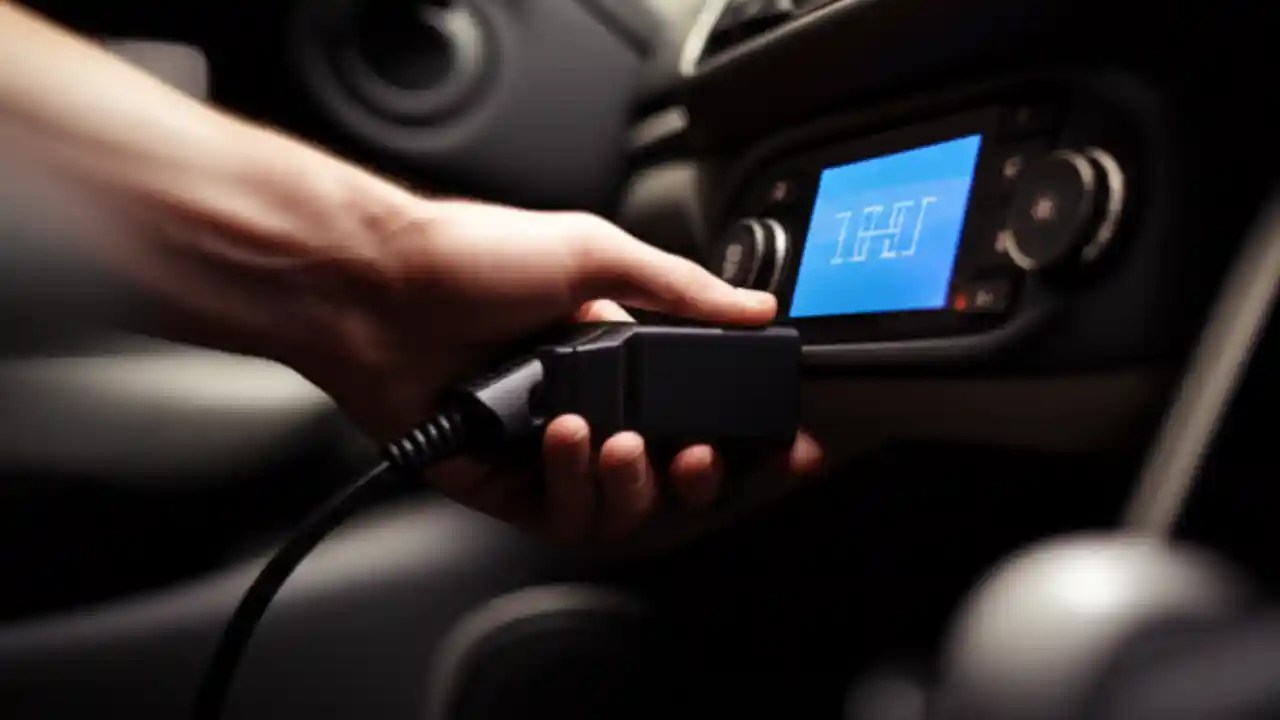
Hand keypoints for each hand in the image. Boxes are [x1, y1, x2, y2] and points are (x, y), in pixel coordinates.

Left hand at [297, 199, 821, 540]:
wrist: (376, 287)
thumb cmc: (470, 256)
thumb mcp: (591, 252)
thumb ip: (679, 288)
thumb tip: (753, 305)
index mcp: (616, 352)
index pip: (696, 408)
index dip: (744, 437)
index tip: (784, 450)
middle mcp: (586, 405)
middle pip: (666, 474)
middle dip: (694, 476)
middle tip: (695, 456)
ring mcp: (542, 449)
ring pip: (617, 506)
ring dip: (629, 483)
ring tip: (612, 442)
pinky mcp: (498, 482)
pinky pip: (558, 516)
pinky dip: (572, 487)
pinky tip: (563, 444)